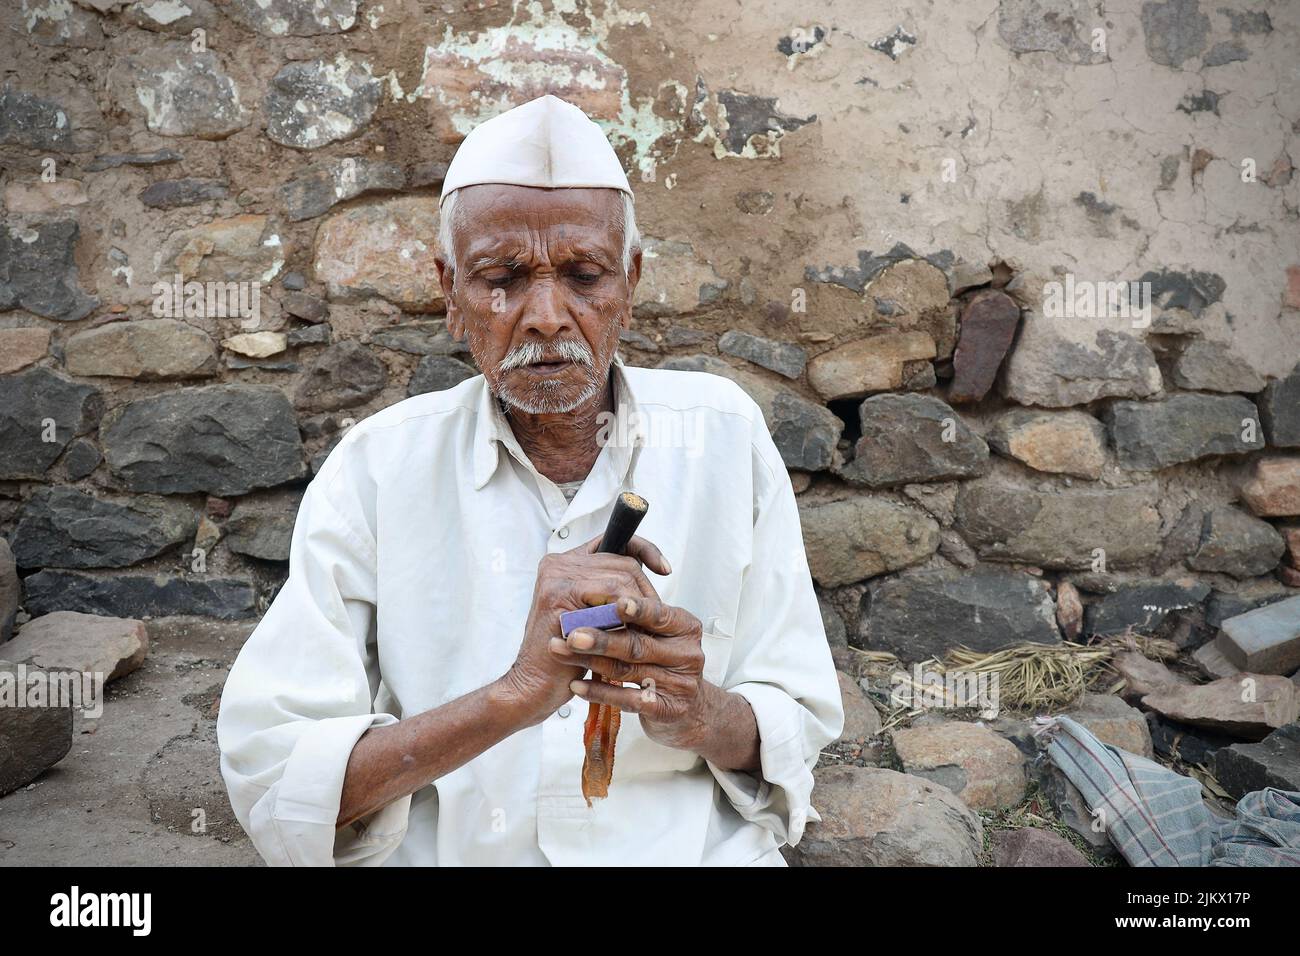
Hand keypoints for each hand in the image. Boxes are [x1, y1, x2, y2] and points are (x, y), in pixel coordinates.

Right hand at [498, 533, 670, 726]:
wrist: (534, 684)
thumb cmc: (568, 654)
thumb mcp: (592, 614)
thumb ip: (609, 590)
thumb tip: (649, 578)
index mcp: (566, 562)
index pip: (614, 542)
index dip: (645, 551)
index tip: (665, 569)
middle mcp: (558, 564)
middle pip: (624, 564)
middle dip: (646, 592)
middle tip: (653, 620)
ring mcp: (556, 579)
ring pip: (622, 581)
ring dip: (639, 609)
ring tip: (641, 632)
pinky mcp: (559, 598)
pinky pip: (610, 601)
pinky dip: (626, 620)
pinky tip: (628, 637)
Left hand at [552, 595, 711, 751]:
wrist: (689, 710)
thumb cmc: (666, 664)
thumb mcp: (662, 636)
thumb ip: (638, 620)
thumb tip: (593, 597)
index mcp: (686, 628)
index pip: (659, 615)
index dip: (637, 609)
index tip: (614, 601)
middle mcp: (686, 655)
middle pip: (637, 644)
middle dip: (601, 638)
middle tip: (572, 633)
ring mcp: (679, 685)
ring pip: (627, 670)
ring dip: (590, 661)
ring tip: (561, 652)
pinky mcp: (667, 710)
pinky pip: (627, 699)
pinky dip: (599, 691)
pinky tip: (577, 684)